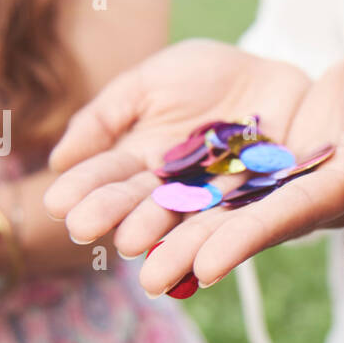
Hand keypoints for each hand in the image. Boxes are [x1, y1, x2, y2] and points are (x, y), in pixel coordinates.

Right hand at [42, 38, 310, 251]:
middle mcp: (180, 191)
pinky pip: (250, 227)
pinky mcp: (269, 210)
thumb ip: (107, 116)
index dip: (87, 189)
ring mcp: (223, 203)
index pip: (112, 177)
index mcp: (147, 162)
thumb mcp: (152, 82)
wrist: (284, 77)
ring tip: (144, 266)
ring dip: (170, 248)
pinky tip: (206, 266)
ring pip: (194, 228)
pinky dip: (230, 246)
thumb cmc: (215, 79)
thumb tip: (59, 161)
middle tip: (86, 230)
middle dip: (119, 218)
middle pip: (148, 206)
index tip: (58, 202)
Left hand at [43, 36, 343, 296]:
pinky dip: (159, 187)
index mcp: (339, 189)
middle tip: (147, 280)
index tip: (207, 266)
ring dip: (164, 225)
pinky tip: (118, 199)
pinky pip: (198, 173)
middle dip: (193, 249)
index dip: (248, 239)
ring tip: (116, 246)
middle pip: (240, 224)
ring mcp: (268, 180)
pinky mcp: (247, 161)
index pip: (289, 216)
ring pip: (209, 203)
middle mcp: (296, 196)